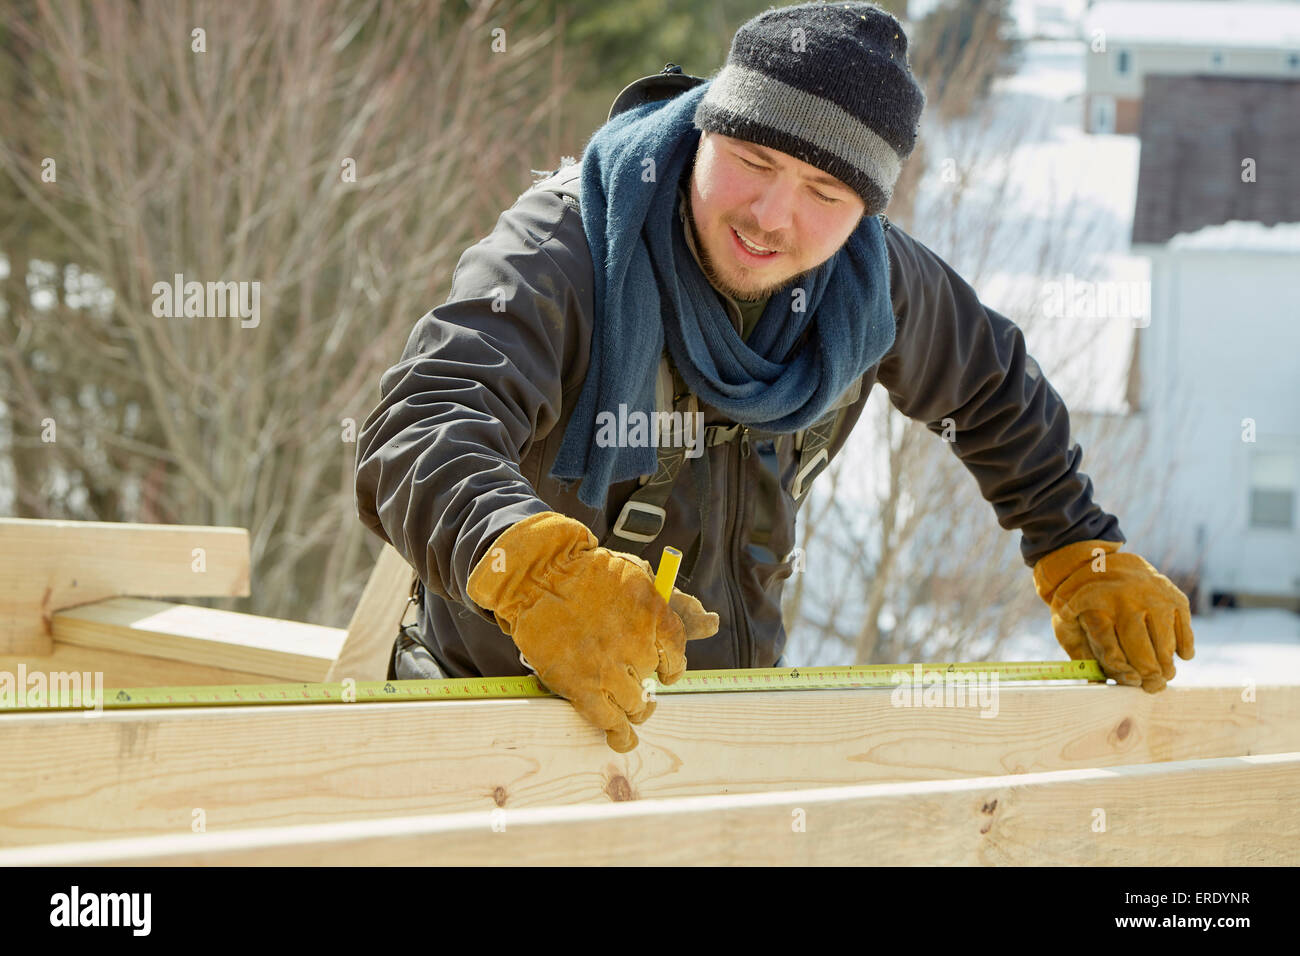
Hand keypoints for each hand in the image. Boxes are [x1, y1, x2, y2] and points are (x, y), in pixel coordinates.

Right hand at [467, 511, 717, 750]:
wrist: (538, 576)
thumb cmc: (586, 572)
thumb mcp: (637, 574)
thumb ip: (671, 601)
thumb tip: (711, 623)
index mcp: (656, 616)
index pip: (677, 655)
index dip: (672, 668)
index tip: (667, 673)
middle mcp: (637, 646)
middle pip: (652, 682)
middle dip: (644, 683)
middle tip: (630, 680)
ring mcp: (610, 670)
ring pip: (636, 705)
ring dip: (634, 709)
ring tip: (629, 708)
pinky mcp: (582, 687)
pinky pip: (608, 721)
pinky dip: (618, 734)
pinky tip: (622, 738)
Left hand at [1033, 539, 1194, 692]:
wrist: (1102, 560)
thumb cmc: (1083, 600)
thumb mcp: (1066, 620)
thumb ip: (1078, 651)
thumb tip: (1096, 686)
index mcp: (1096, 608)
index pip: (1113, 653)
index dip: (1123, 674)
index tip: (1131, 681)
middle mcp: (1127, 602)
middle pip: (1143, 653)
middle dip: (1149, 677)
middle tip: (1151, 686)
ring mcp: (1154, 598)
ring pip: (1166, 646)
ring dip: (1167, 667)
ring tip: (1163, 674)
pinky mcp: (1175, 597)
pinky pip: (1185, 630)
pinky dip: (1184, 647)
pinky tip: (1180, 655)